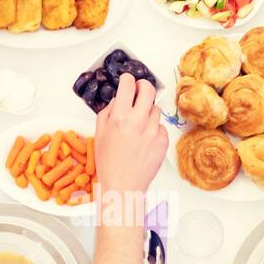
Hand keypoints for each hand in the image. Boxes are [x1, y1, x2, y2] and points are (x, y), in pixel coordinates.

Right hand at [94, 74, 167, 196]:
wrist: (123, 184)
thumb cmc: (108, 162)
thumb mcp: (99, 133)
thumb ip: (108, 112)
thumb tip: (118, 100)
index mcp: (120, 117)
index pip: (128, 85)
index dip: (127, 79)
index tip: (127, 80)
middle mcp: (138, 121)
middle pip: (149, 90)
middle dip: (144, 85)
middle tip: (140, 88)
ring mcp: (153, 131)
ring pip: (155, 109)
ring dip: (147, 110)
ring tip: (138, 123)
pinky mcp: (163, 141)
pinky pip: (160, 126)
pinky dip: (153, 128)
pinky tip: (144, 139)